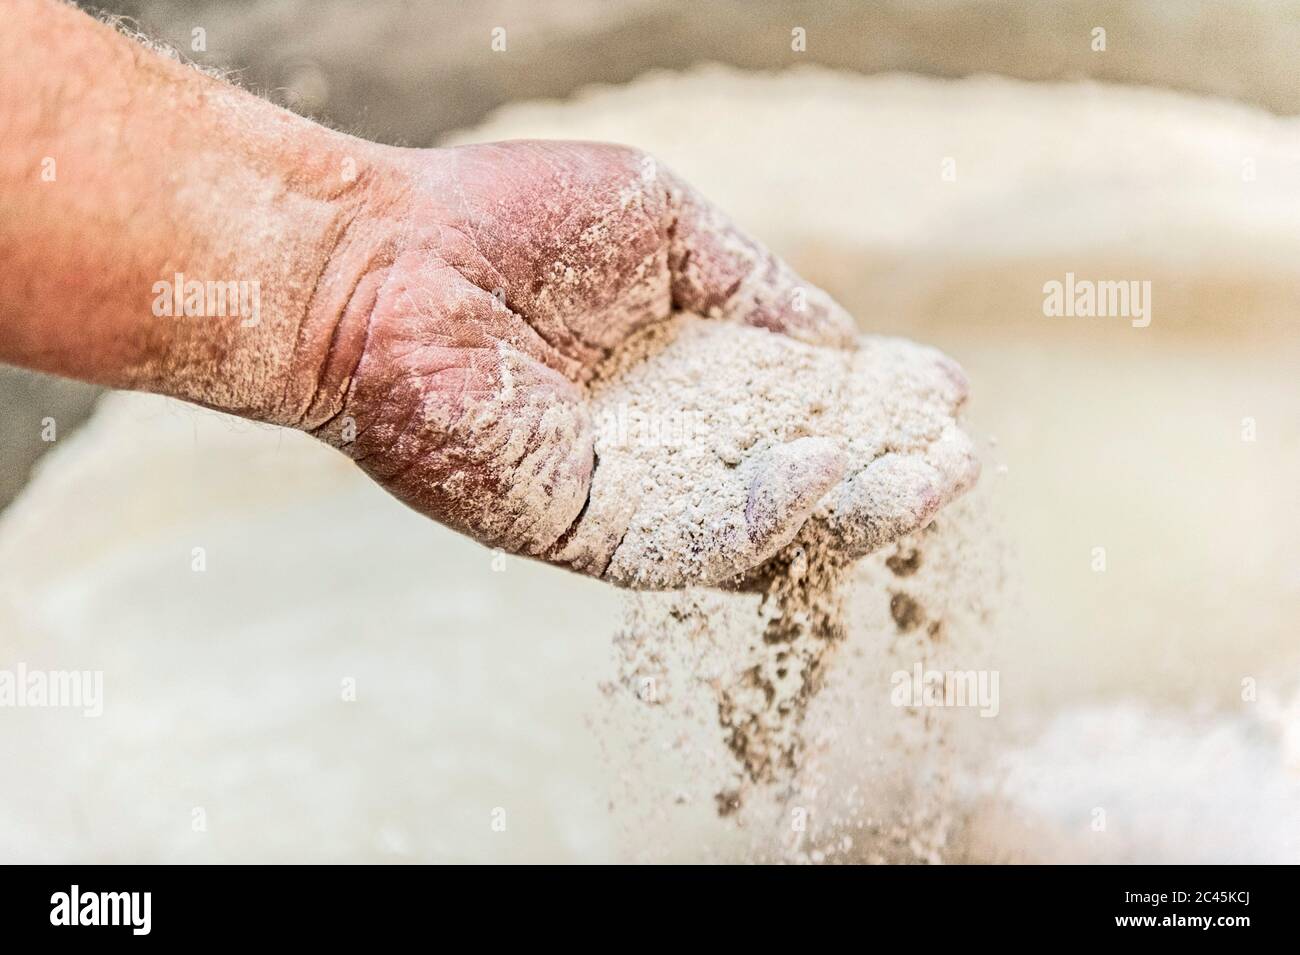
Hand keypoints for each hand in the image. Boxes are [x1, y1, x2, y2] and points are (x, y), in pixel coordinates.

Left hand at [309, 141, 974, 585]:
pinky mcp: (580, 526)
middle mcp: (664, 446)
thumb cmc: (510, 220)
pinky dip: (757, 516)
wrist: (384, 257)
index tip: (944, 395)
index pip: (801, 411)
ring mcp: (626, 493)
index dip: (875, 408)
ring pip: (756, 529)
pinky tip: (820, 477)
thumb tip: (843, 341)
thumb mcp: (668, 230)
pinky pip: (684, 541)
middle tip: (959, 460)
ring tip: (930, 482)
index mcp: (685, 377)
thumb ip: (756, 287)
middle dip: (881, 476)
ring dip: (847, 511)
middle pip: (794, 484)